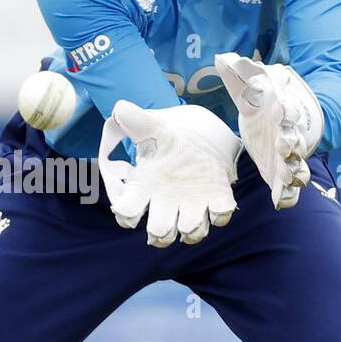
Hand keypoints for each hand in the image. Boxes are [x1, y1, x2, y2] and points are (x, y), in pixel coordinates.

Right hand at [98, 100, 240, 245]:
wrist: (198, 142)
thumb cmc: (168, 143)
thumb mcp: (152, 129)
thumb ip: (135, 121)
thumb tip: (120, 108)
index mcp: (145, 191)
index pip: (128, 212)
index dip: (126, 215)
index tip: (127, 208)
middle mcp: (167, 205)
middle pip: (160, 232)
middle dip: (162, 230)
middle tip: (164, 222)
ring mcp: (193, 207)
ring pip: (191, 233)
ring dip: (192, 228)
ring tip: (193, 212)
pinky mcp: (216, 202)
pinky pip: (220, 216)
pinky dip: (220, 214)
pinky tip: (218, 203)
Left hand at [214, 54, 323, 208]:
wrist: (285, 119)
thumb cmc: (265, 100)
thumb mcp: (251, 86)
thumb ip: (238, 75)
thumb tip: (221, 57)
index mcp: (282, 110)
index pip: (287, 108)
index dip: (285, 108)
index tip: (280, 107)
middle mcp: (288, 134)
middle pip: (294, 139)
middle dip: (291, 142)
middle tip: (285, 145)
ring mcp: (287, 157)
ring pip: (296, 165)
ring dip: (294, 171)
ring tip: (289, 177)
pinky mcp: (281, 173)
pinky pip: (288, 187)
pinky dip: (287, 195)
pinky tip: (281, 202)